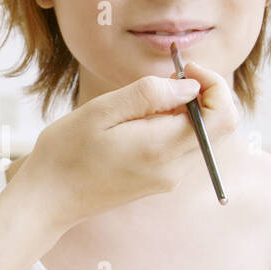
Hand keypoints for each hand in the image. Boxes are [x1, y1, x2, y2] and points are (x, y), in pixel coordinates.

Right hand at [15, 60, 239, 232]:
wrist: (48, 200)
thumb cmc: (66, 153)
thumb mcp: (101, 111)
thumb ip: (149, 94)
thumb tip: (190, 86)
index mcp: (162, 148)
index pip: (222, 116)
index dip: (214, 84)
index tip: (184, 69)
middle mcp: (174, 168)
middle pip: (221, 126)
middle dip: (204, 95)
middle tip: (168, 79)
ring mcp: (169, 179)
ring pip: (205, 137)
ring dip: (189, 110)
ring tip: (148, 101)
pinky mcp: (160, 182)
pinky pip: (185, 148)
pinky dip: (177, 127)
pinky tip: (143, 121)